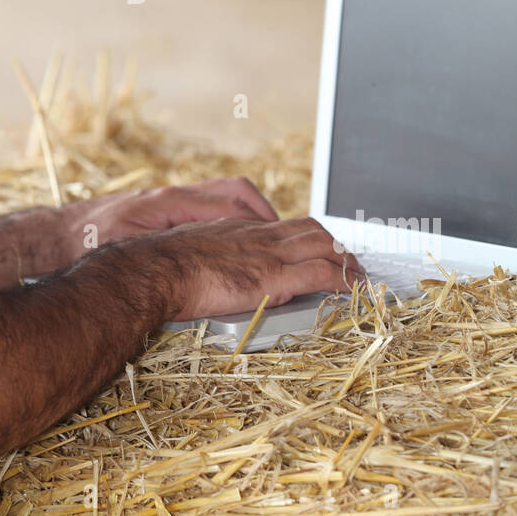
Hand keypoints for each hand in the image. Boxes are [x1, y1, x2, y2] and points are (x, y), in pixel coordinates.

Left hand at [57, 177, 278, 261]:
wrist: (58, 236)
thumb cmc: (90, 241)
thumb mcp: (130, 247)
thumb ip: (165, 250)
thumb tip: (201, 257)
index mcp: (171, 202)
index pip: (231, 204)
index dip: (260, 221)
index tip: (279, 239)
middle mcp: (175, 195)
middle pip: (236, 191)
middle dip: (265, 212)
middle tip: (284, 238)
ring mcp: (170, 199)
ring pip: (225, 194)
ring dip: (250, 212)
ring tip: (269, 238)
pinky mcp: (164, 208)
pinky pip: (209, 204)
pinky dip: (231, 217)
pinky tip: (234, 240)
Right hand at [106, 213, 365, 320]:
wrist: (157, 270)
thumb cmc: (165, 268)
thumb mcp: (195, 253)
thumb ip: (215, 258)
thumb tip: (221, 273)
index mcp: (241, 230)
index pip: (287, 225)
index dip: (310, 235)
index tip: (321, 248)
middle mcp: (260, 236)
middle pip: (313, 230)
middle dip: (336, 245)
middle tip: (349, 263)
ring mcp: (269, 254)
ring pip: (325, 246)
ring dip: (347, 262)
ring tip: (358, 278)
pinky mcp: (274, 275)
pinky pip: (323, 272)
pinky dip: (345, 280)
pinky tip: (354, 290)